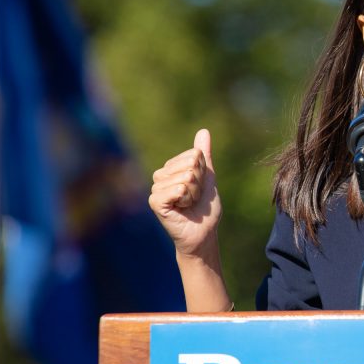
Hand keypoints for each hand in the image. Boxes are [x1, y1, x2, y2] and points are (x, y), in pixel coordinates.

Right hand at [148, 129, 222, 258]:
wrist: (203, 233)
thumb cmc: (204, 208)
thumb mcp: (208, 178)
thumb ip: (205, 155)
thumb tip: (203, 131)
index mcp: (171, 168)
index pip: (194, 155)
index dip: (203, 173)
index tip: (199, 188)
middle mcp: (160, 176)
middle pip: (190, 165)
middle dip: (199, 184)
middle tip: (194, 198)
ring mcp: (156, 189)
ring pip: (186, 177)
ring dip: (194, 194)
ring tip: (188, 204)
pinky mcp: (155, 202)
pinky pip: (177, 189)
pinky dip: (187, 199)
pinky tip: (182, 208)